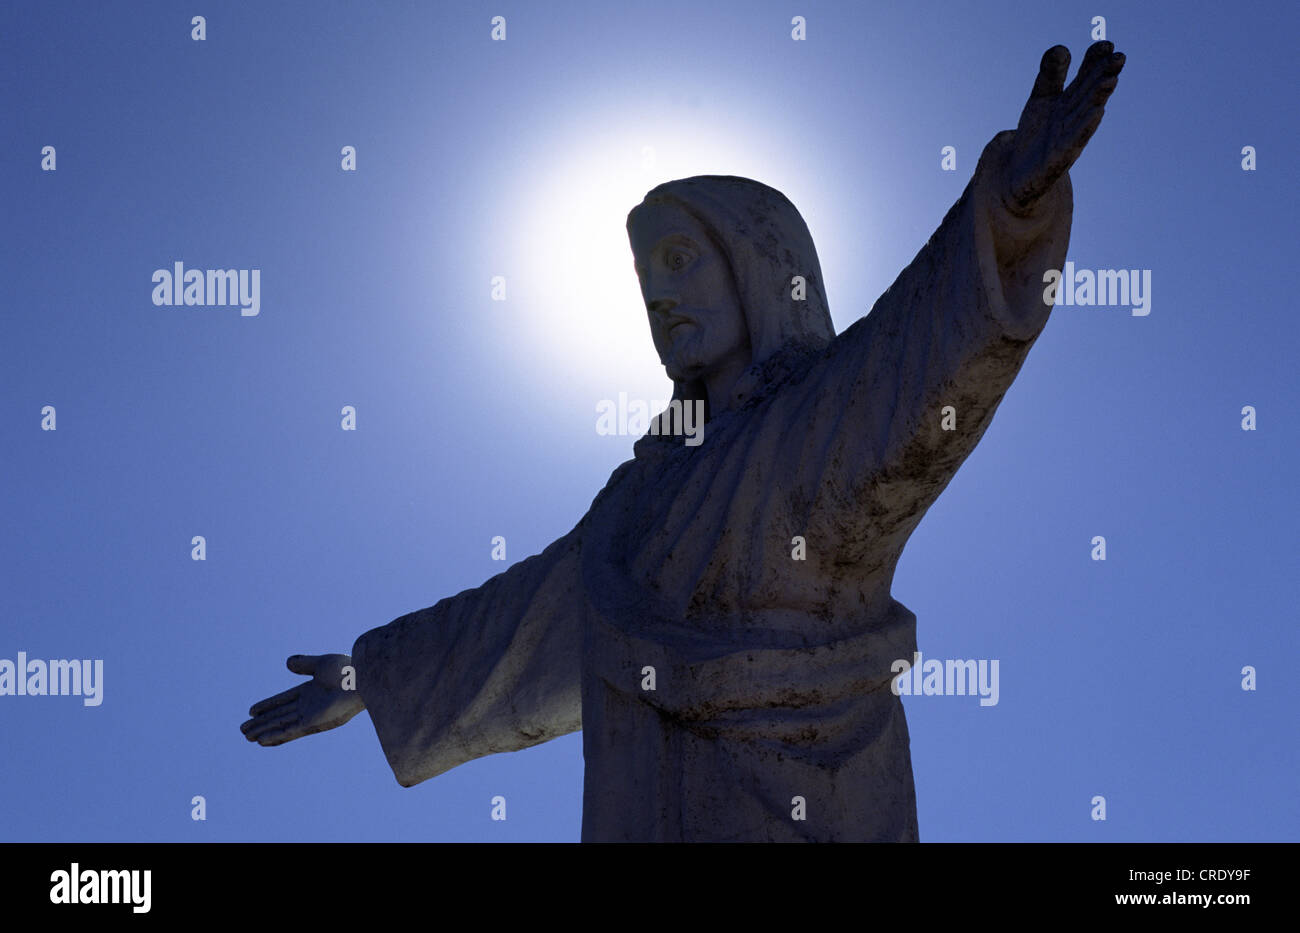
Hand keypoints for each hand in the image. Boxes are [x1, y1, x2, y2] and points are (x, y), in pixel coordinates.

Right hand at [240, 653, 363, 746]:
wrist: (361, 678)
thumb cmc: (347, 670)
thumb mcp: (321, 664)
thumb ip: (303, 664)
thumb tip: (287, 663)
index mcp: (310, 691)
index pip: (283, 700)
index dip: (267, 706)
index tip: (251, 711)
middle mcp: (308, 705)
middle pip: (279, 716)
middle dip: (261, 723)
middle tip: (242, 730)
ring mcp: (310, 714)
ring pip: (281, 725)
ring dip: (264, 731)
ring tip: (247, 737)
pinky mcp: (314, 721)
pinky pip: (291, 730)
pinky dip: (276, 735)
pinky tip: (263, 740)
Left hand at [1004, 41, 1125, 214]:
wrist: (1017, 173)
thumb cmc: (1035, 134)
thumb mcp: (1041, 98)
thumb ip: (1050, 75)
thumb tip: (1061, 48)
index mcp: (1070, 102)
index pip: (1084, 78)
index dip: (1094, 62)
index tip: (1106, 43)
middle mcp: (1073, 118)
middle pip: (1089, 94)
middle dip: (1103, 76)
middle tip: (1119, 57)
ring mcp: (1068, 138)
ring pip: (1085, 115)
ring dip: (1098, 99)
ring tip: (1110, 80)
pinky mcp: (1059, 159)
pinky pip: (1074, 141)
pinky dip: (1085, 127)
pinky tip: (1097, 113)